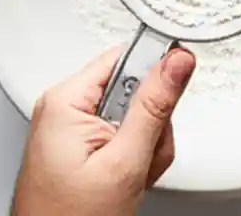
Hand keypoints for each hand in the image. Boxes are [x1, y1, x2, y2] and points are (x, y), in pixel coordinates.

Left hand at [12, 47, 196, 215]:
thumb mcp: (124, 162)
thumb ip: (154, 107)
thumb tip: (177, 62)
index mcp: (66, 101)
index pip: (125, 59)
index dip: (155, 77)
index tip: (169, 99)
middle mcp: (63, 109)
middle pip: (132, 92)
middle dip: (150, 128)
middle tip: (142, 161)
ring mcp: (69, 130)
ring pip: (131, 119)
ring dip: (144, 150)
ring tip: (131, 178)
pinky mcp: (76, 147)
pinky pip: (118, 138)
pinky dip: (130, 160)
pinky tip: (124, 182)